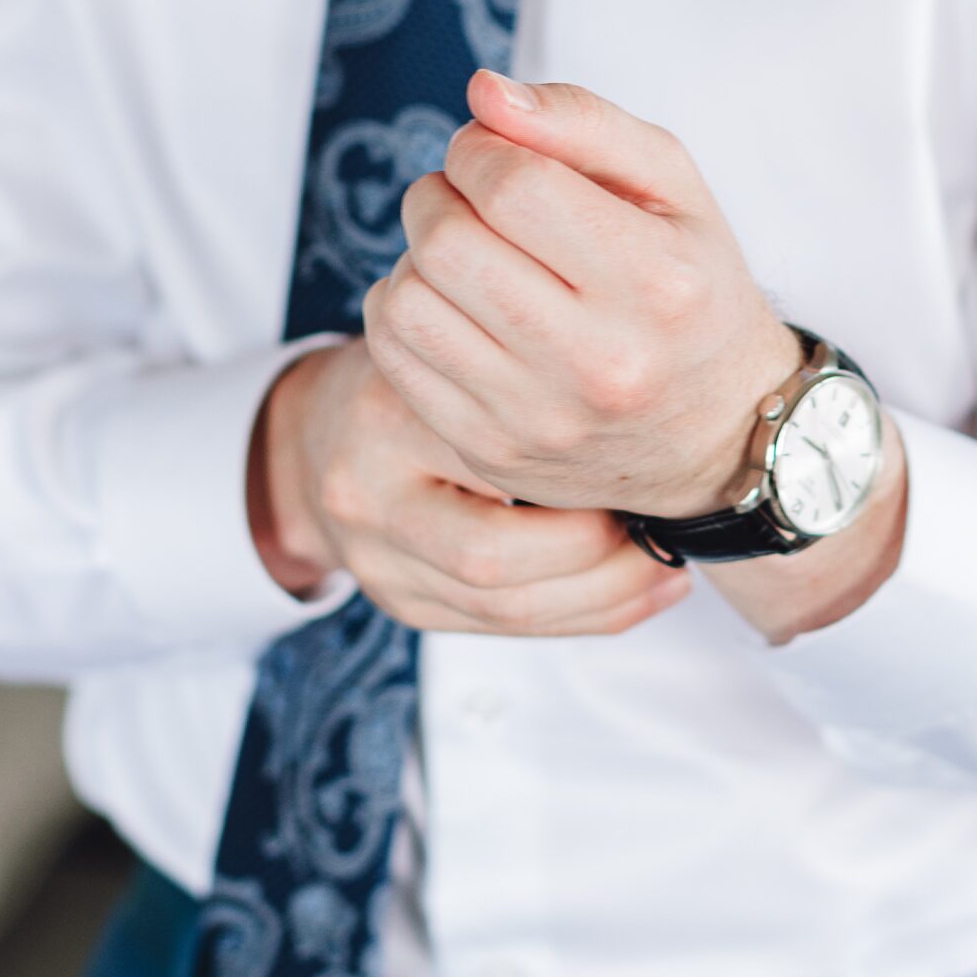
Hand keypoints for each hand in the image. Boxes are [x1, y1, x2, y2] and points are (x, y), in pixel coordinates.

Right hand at [249, 337, 691, 636]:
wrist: (313, 436)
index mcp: (386, 416)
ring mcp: (379, 562)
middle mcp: (370, 497)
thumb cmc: (409, 382)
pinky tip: (636, 594)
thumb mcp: (455, 347)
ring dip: (602, 598)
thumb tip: (646, 416)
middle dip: (595, 557)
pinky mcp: (400, 603)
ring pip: (503, 608)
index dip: (581, 475)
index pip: (492, 458)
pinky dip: (582, 618)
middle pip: (490, 556)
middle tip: (655, 529)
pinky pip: (502, 630)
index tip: (647, 463)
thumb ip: (524, 375)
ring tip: (662, 570)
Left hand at [361, 73, 803, 516]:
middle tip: (467, 198)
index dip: (480, 149)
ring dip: (417, 255)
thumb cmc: (689, 284)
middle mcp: (603, 362)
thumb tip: (482, 93)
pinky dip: (403, 310)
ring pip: (408, 300)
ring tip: (463, 254)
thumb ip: (581, 121)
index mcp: (657, 282)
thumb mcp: (671, 185)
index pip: (513, 185)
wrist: (718, 429)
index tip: (492, 153)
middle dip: (438, 196)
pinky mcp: (493, 450)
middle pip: (449, 242)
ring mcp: (542, 417)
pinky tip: (450, 304)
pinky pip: (395, 358)